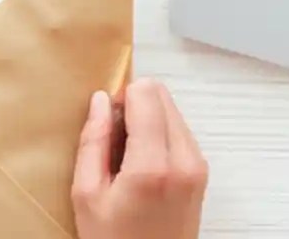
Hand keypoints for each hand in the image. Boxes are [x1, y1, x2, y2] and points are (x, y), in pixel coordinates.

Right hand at [72, 79, 208, 238]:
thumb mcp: (87, 194)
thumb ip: (93, 141)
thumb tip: (100, 100)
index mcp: (153, 165)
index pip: (146, 93)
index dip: (121, 98)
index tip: (107, 122)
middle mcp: (184, 160)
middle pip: (162, 96)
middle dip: (134, 106)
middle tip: (114, 139)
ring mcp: (198, 167)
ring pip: (172, 110)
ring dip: (147, 121)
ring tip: (126, 157)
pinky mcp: (201, 173)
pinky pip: (180, 131)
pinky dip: (159, 135)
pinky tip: (141, 164)